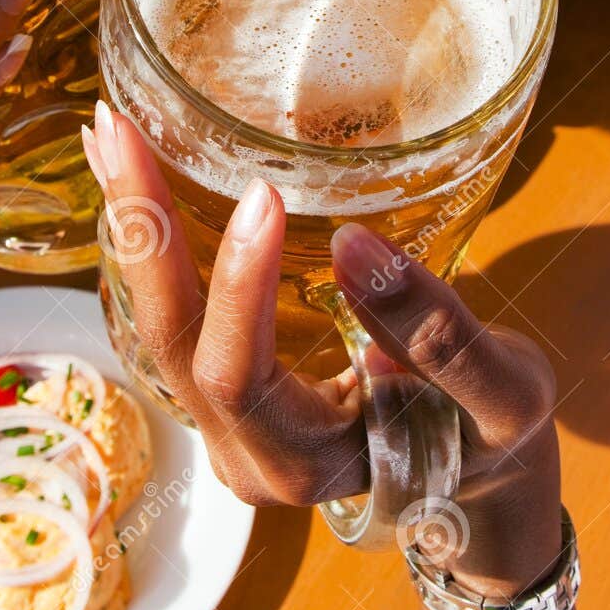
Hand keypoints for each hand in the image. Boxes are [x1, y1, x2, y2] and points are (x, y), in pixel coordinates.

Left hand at [84, 106, 560, 591]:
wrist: (478, 479)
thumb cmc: (493, 438)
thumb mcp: (502, 396)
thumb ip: (439, 338)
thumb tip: (358, 248)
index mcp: (305, 464)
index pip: (242, 378)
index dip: (239, 290)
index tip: (261, 194)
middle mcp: (243, 452)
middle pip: (169, 342)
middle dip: (144, 234)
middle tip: (119, 130)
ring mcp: (226, 422)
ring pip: (158, 322)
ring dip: (132, 224)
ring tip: (106, 132)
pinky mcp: (226, 387)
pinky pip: (174, 310)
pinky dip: (152, 237)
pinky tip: (130, 171)